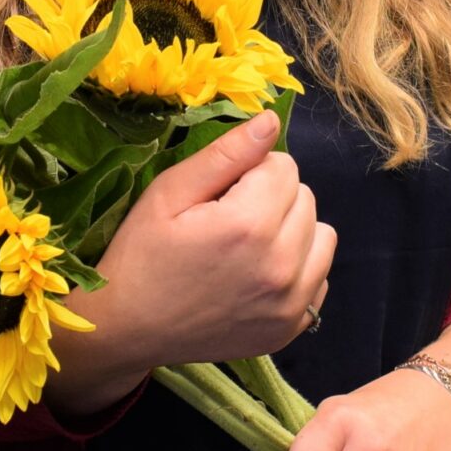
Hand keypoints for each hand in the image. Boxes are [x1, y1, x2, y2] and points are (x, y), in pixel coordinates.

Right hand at [69, 111, 334, 370]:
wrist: (128, 329)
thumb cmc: (142, 254)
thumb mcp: (169, 193)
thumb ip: (225, 154)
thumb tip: (270, 121)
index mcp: (249, 224)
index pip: (283, 165)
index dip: (250, 170)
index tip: (220, 193)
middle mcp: (282, 264)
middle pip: (305, 197)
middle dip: (272, 197)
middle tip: (228, 219)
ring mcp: (291, 302)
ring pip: (321, 234)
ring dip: (293, 230)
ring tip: (249, 245)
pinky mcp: (292, 326)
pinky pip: (320, 277)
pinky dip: (298, 268)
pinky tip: (258, 275)